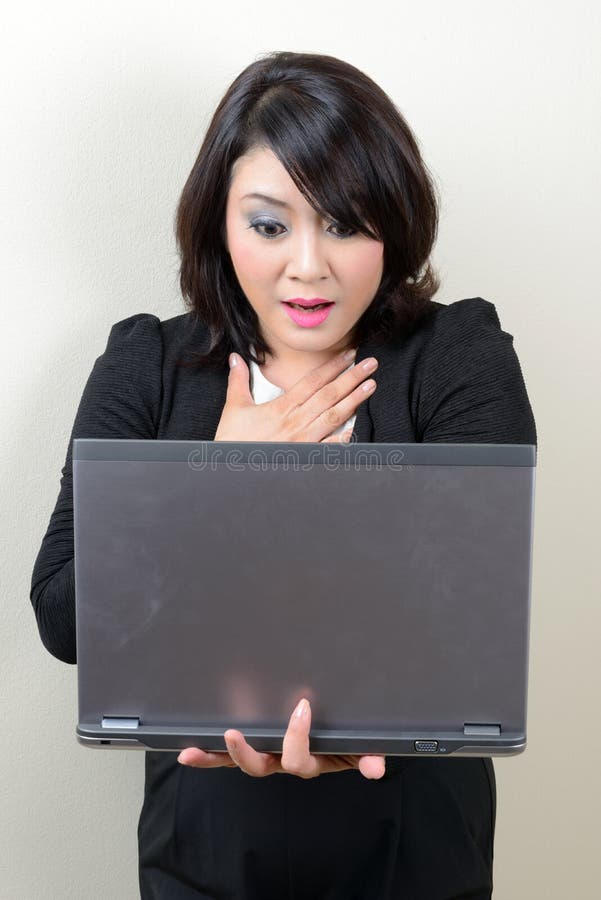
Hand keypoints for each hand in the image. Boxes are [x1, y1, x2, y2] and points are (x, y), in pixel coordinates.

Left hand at [177, 698, 385, 779]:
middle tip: (234, 733)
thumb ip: (367, 754)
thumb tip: (376, 767)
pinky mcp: (252, 747)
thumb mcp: (360, 745)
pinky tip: (186, 754)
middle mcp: (285, 761)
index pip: (299, 759)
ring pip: (240, 762)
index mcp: (311, 760)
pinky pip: (225, 756)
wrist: (342, 736)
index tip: (302, 706)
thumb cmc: (350, 737)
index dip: (297, 738)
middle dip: (245, 753)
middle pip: (262, 766)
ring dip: (218, 755)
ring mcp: (267, 755)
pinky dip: (207, 756)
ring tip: (196, 749)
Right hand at [214, 348, 377, 442]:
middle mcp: (296, 421)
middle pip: (329, 395)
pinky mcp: (305, 457)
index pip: (313, 381)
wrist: (232, 471)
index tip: (348, 355)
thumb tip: (235, 359)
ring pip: (334, 417)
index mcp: (282, 407)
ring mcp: (303, 440)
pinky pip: (329, 448)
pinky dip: (343, 438)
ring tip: (370, 386)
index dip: (332, 366)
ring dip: (354, 400)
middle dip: (352, 378)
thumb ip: (238, 381)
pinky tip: (356, 428)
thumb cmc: (234, 441)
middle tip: (370, 364)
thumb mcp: (234, 408)